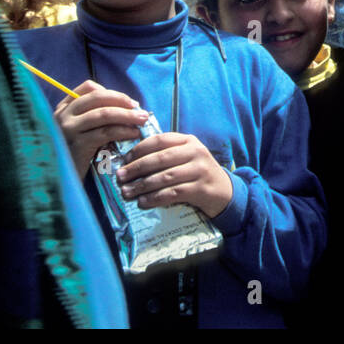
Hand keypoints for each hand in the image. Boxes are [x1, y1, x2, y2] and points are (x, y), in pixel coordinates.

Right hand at [53, 79, 147, 177]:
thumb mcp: (81, 132)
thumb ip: (96, 116)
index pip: (88, 88)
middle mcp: (62, 115)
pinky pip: (106, 132)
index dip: (112, 93)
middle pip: (98, 98)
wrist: (61, 183)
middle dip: (123, 102)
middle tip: (141, 111)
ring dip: (127, 116)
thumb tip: (128, 106)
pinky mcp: (77, 144)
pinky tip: (133, 134)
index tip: (129, 102)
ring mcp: (68, 129)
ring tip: (142, 121)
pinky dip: (123, 131)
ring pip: (104, 114)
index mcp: (63, 108)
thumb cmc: (76, 156)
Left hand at [116, 133, 233, 217]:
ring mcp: (200, 170)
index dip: (139, 149)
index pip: (160, 140)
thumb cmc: (196, 173)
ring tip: (127, 192)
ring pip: (165, 177)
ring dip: (142, 186)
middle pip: (160, 159)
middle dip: (136, 169)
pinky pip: (173, 193)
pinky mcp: (201, 189)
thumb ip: (165, 154)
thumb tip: (131, 162)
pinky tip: (143, 202)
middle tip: (120, 177)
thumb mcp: (186, 157)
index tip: (124, 160)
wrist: (223, 191)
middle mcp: (196, 152)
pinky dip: (155, 198)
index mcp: (188, 141)